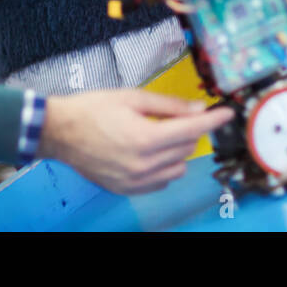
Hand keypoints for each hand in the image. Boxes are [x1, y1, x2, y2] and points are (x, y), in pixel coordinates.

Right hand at [38, 89, 234, 193]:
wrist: (60, 132)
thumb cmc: (93, 109)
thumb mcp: (131, 97)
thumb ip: (168, 105)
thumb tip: (197, 108)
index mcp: (145, 138)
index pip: (192, 129)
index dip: (213, 119)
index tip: (226, 113)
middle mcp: (143, 164)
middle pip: (187, 148)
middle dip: (189, 130)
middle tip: (178, 115)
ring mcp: (135, 181)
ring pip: (177, 168)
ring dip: (178, 151)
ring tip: (160, 135)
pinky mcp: (127, 189)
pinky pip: (161, 181)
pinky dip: (164, 167)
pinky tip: (150, 153)